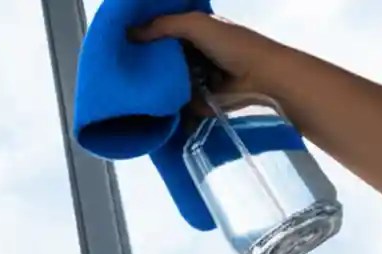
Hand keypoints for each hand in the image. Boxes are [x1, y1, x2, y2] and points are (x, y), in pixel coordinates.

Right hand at [131, 12, 288, 98]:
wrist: (261, 78)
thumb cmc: (232, 45)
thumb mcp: (196, 24)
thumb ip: (163, 25)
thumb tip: (129, 33)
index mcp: (196, 29)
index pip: (163, 28)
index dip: (144, 32)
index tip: (120, 40)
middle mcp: (195, 51)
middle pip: (162, 55)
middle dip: (145, 60)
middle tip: (120, 65)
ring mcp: (197, 76)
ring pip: (166, 78)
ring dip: (153, 83)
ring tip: (127, 86)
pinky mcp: (198, 99)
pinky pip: (175, 99)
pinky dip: (164, 101)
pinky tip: (145, 101)